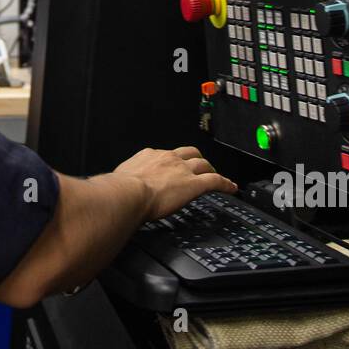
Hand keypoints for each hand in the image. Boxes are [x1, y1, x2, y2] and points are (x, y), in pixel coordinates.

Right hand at [112, 146, 236, 221]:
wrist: (128, 194)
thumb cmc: (120, 190)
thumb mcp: (119, 179)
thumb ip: (124, 181)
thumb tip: (116, 189)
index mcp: (149, 156)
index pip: (165, 155)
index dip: (173, 160)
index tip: (173, 166)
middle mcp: (168, 159)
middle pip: (189, 153)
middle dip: (196, 159)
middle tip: (200, 166)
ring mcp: (182, 170)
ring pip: (203, 165)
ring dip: (211, 170)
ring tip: (215, 175)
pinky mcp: (194, 184)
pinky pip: (215, 181)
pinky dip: (225, 184)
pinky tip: (231, 188)